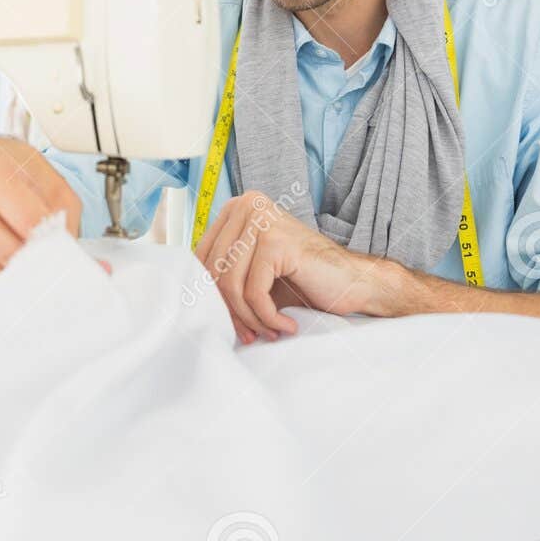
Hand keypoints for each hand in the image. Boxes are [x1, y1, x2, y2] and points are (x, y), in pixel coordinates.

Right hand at [0, 137, 82, 290]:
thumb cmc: (15, 174)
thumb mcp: (49, 181)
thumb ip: (62, 214)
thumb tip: (69, 255)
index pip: (25, 217)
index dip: (48, 241)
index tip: (59, 250)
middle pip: (2, 247)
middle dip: (30, 262)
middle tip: (45, 265)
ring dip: (8, 276)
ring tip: (24, 269)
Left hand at [194, 191, 376, 343]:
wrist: (354, 283)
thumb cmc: (304, 280)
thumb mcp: (253, 273)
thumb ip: (222, 274)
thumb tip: (185, 299)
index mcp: (236, 208)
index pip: (201, 258)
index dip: (211, 297)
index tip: (230, 323)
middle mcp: (246, 205)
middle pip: (213, 271)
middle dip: (229, 311)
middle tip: (249, 335)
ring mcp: (261, 219)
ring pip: (229, 283)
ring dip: (248, 318)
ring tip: (267, 332)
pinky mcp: (276, 241)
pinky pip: (253, 292)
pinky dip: (266, 317)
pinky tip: (285, 326)